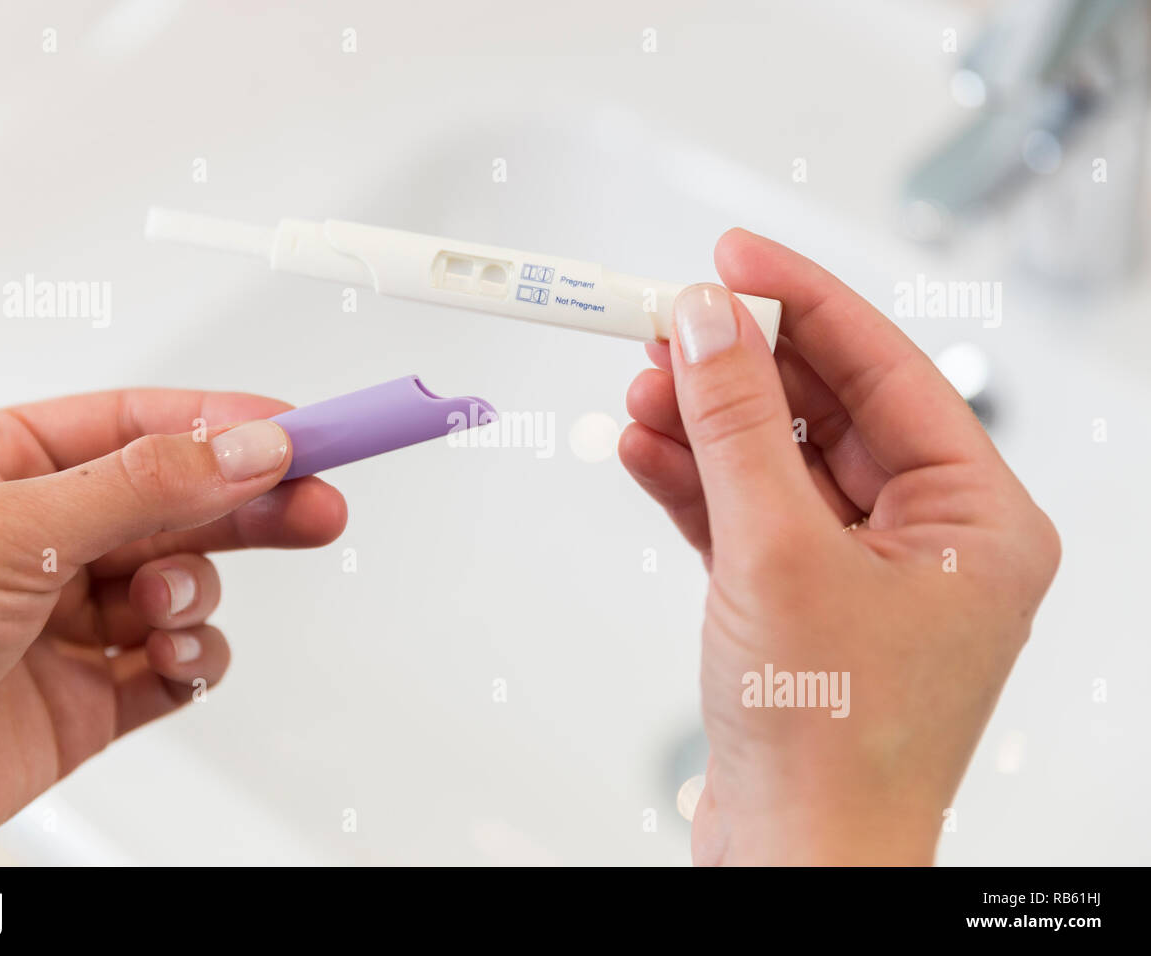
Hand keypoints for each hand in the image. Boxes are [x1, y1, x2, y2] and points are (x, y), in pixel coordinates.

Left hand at [0, 389, 345, 863]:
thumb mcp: (11, 527)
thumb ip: (145, 485)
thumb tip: (245, 448)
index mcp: (9, 466)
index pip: (146, 425)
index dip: (229, 425)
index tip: (303, 431)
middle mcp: (48, 536)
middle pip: (185, 501)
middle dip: (252, 504)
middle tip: (318, 505)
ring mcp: (74, 615)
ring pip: (188, 580)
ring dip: (192, 592)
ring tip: (157, 610)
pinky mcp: (96, 690)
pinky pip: (182, 659)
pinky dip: (191, 657)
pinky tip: (165, 658)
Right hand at [619, 230, 1059, 864]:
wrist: (794, 862)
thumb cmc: (831, 745)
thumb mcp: (776, 554)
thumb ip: (736, 426)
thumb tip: (708, 320)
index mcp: (975, 521)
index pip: (886, 371)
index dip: (804, 301)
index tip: (734, 254)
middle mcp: (928, 539)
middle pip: (824, 410)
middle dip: (738, 369)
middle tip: (666, 324)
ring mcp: (860, 570)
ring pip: (776, 460)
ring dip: (705, 424)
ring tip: (640, 390)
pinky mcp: (800, 600)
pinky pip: (747, 514)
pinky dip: (694, 483)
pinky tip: (644, 451)